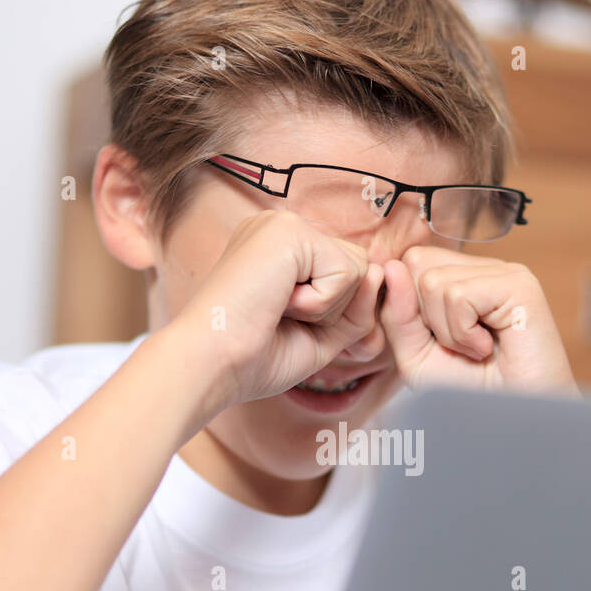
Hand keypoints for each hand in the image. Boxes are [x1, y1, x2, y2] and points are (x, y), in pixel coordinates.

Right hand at [165, 210, 384, 424]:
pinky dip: (320, 303)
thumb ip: (355, 308)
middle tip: (281, 320)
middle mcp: (280, 230)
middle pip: (358, 269)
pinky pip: (347, 271)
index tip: (283, 328)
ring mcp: (283, 225)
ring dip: (327, 308)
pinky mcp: (289, 231)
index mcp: (281, 252)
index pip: (346, 276)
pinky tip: (279, 303)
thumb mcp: (321, 336)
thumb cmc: (254, 359)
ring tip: (278, 310)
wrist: (211, 365)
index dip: (334, 315)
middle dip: (335, 311)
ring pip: (358, 269)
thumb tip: (380, 270)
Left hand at [380, 247, 578, 394]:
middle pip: (417, 263)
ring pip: (434, 282)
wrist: (511, 420)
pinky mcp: (518, 285)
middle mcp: (483, 269)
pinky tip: (488, 348)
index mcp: (462, 277)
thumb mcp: (417, 355)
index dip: (409, 306)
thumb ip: (397, 313)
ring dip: (448, 332)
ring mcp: (503, 273)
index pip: (410, 262)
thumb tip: (389, 266)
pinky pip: (459, 296)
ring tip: (477, 350)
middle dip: (426, 317)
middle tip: (460, 346)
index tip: (439, 341)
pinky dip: (464, 333)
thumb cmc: (470, 390)